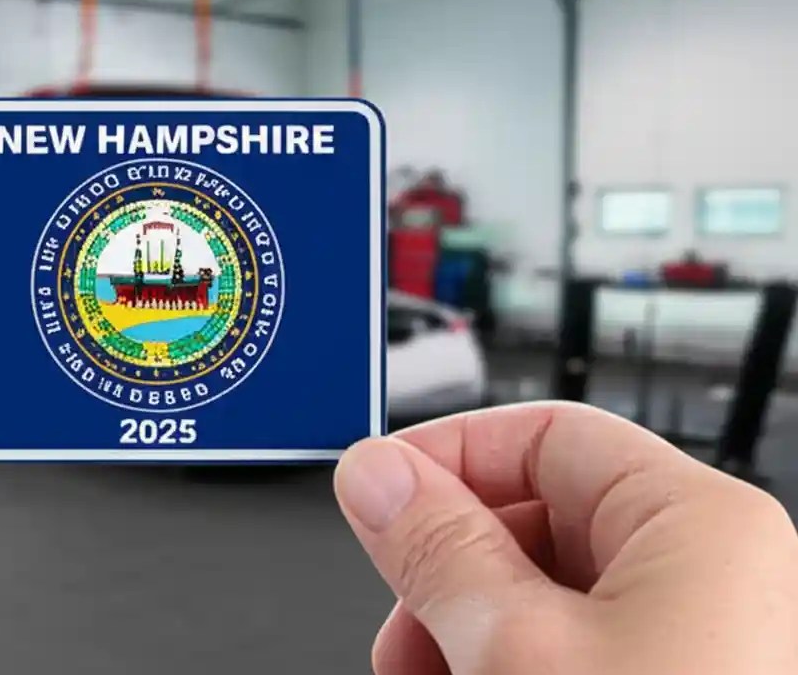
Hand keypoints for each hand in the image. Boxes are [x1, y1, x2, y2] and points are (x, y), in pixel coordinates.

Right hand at [335, 402, 797, 674]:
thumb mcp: (514, 650)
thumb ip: (434, 547)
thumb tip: (378, 476)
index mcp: (697, 526)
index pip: (546, 436)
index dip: (448, 457)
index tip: (376, 497)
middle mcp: (710, 577)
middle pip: (538, 522)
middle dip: (447, 575)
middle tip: (402, 631)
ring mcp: (696, 645)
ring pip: (543, 600)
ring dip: (465, 637)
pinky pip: (570, 658)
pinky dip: (505, 674)